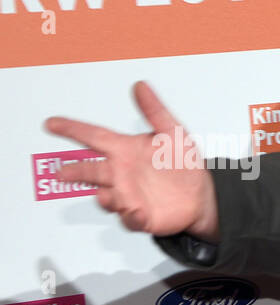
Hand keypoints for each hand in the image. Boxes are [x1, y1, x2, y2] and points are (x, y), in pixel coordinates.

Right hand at [44, 81, 218, 239]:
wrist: (202, 195)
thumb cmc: (184, 164)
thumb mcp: (173, 133)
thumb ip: (155, 111)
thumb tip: (141, 86)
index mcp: (125, 150)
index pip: (94, 136)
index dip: (72, 129)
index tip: (52, 123)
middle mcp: (121, 173)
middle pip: (91, 170)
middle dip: (76, 171)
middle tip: (63, 171)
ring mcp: (129, 195)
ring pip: (107, 196)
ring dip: (104, 196)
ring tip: (104, 195)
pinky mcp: (141, 216)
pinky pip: (132, 218)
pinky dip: (131, 217)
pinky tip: (136, 212)